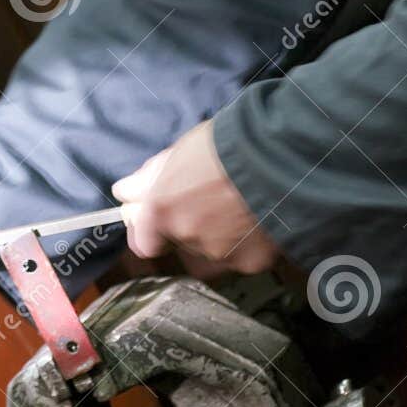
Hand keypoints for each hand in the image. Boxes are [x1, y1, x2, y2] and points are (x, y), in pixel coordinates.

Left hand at [112, 120, 278, 275]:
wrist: (281, 153)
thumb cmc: (229, 144)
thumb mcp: (181, 151)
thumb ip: (149, 177)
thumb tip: (125, 192)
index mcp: (161, 210)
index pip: (143, 244)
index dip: (153, 234)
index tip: (164, 222)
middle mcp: (186, 237)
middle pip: (183, 245)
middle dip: (193, 228)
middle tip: (213, 201)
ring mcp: (219, 253)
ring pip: (214, 254)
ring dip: (221, 237)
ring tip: (240, 206)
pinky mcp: (251, 262)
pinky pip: (243, 258)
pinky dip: (249, 244)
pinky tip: (259, 218)